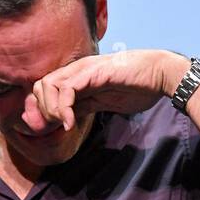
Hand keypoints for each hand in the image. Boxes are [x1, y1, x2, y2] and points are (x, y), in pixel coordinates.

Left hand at [27, 50, 188, 131]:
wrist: (160, 76)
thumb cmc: (138, 87)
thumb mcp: (104, 103)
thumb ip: (84, 107)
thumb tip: (67, 119)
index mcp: (78, 77)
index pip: (46, 90)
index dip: (43, 110)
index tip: (52, 129)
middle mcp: (77, 71)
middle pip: (40, 86)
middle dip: (42, 110)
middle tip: (57, 127)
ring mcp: (84, 70)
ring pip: (47, 85)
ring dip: (50, 110)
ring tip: (64, 124)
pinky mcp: (93, 73)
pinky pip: (67, 89)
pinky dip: (63, 109)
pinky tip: (71, 124)